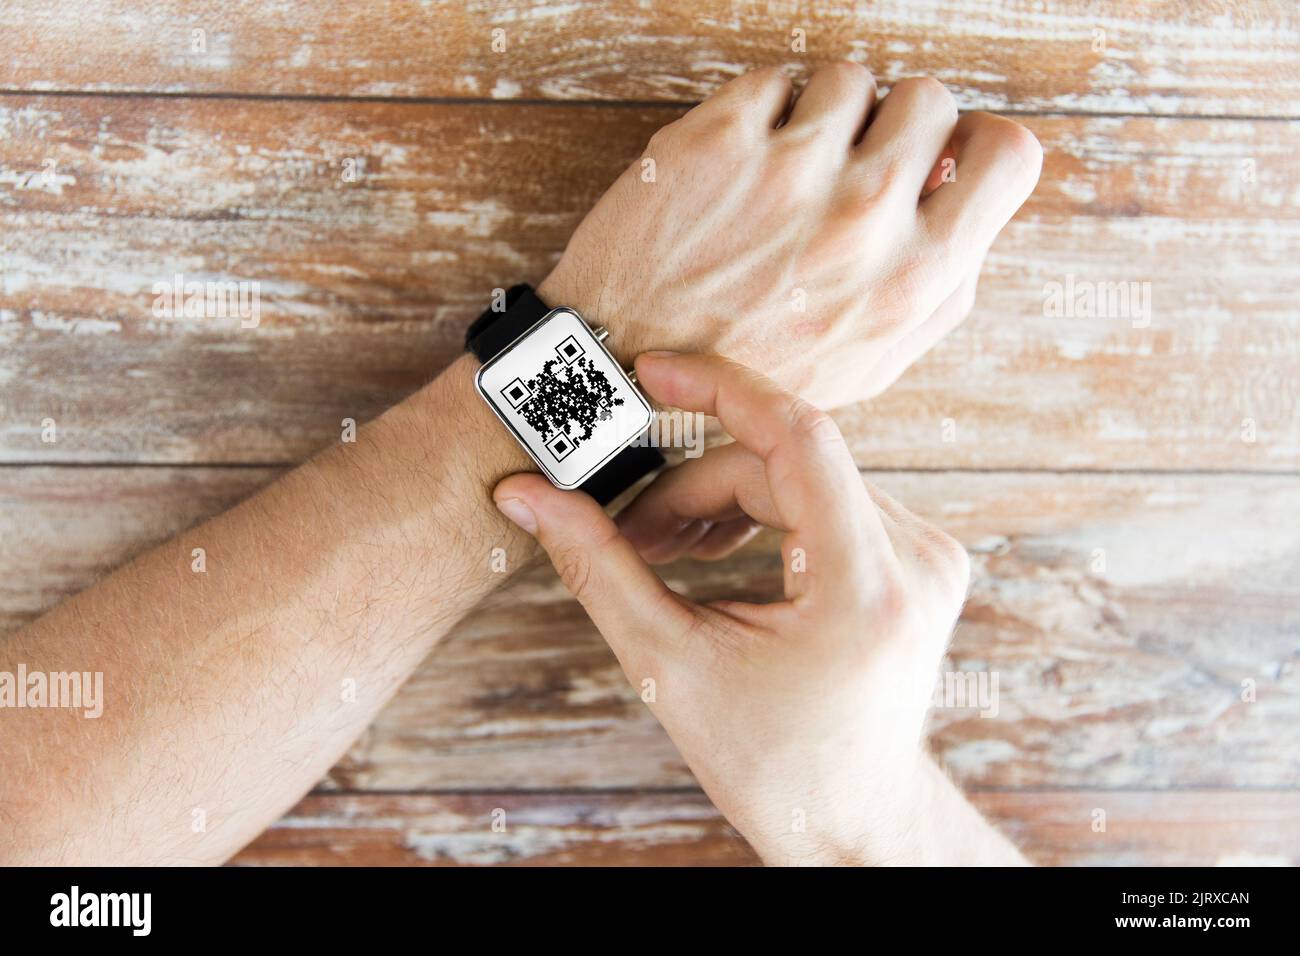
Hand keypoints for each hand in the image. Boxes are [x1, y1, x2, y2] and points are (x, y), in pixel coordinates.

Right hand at [493, 353, 998, 864]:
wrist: (853, 817)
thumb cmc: (775, 763)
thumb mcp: (672, 667)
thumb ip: (598, 569)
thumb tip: (529, 499)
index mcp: (866, 586)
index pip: (800, 437)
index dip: (718, 390)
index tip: (653, 372)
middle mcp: (914, 559)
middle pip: (783, 464)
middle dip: (693, 485)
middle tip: (625, 528)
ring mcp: (924, 557)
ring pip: (802, 478)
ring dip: (722, 497)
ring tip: (661, 546)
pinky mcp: (915, 560)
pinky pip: (827, 499)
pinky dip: (761, 511)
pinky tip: (712, 548)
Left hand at [538, 64, 1040, 408]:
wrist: (626, 374)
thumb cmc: (748, 374)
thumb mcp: (868, 363)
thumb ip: (935, 286)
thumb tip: (963, 198)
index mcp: (916, 280)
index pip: (1011, 155)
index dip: (974, 143)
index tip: (938, 155)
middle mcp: (865, 221)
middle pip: (929, 99)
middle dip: (891, 123)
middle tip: (850, 163)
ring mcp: (793, 174)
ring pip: (850, 79)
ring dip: (821, 114)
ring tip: (784, 170)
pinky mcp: (721, 143)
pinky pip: (773, 81)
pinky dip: (758, 114)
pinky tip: (735, 167)